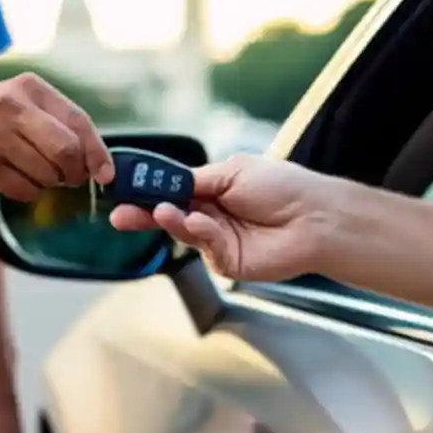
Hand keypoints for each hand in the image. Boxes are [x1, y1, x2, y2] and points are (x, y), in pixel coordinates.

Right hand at [0, 72, 114, 200]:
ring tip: (32, 172)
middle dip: (74, 172)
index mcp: (29, 87)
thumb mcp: (23, 106)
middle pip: (66, 150)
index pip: (78, 121)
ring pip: (47, 174)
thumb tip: (100, 165)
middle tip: (69, 178)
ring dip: (48, 183)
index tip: (106, 175)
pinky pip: (25, 190)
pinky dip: (29, 192)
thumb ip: (59, 125)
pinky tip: (13, 179)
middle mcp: (10, 106)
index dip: (97, 152)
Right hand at [108, 154, 341, 281]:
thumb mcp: (233, 171)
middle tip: (119, 214)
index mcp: (213, 189)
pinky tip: (197, 222)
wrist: (314, 217)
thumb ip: (197, 179)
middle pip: (169, 214)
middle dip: (143, 213)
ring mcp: (217, 239)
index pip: (172, 189)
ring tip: (160, 211)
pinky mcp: (226, 261)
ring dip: (169, 220)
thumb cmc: (282, 187)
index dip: (149, 190)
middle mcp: (212, 215)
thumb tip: (165, 182)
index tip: (125, 187)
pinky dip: (197, 232)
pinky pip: (203, 244)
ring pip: (182, 230)